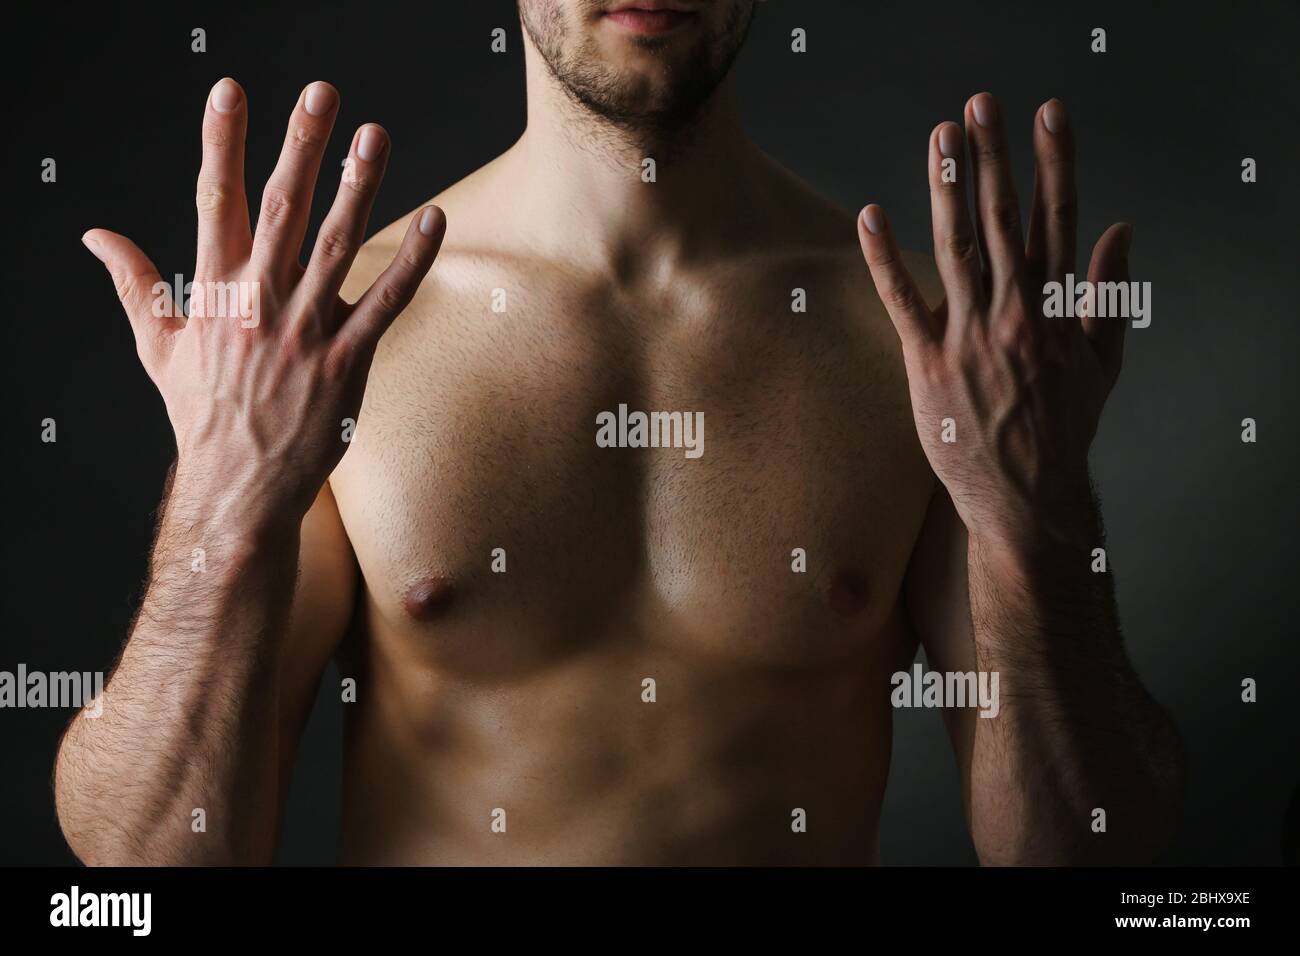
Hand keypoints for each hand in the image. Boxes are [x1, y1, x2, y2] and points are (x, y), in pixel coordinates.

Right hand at [83, 77, 444, 525]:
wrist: (238, 485)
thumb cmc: (200, 414)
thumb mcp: (158, 347)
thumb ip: (136, 284)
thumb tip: (98, 236)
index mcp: (215, 293)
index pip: (217, 201)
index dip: (223, 142)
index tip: (231, 90)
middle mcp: (260, 303)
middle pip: (284, 208)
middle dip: (302, 146)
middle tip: (323, 94)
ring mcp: (306, 332)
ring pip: (338, 244)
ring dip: (360, 187)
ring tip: (376, 136)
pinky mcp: (347, 361)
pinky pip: (386, 301)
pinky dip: (412, 260)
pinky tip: (434, 220)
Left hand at [858, 93, 1129, 548]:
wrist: (1027, 498)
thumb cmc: (1065, 429)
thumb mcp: (1102, 361)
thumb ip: (1107, 293)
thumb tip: (1119, 231)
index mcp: (1057, 309)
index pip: (1058, 218)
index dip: (1053, 161)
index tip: (1048, 114)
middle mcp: (1015, 314)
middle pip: (1004, 220)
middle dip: (992, 158)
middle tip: (980, 104)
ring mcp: (970, 336)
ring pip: (957, 248)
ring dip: (946, 189)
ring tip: (939, 136)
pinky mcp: (928, 363)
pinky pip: (902, 301)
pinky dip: (885, 257)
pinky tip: (871, 214)